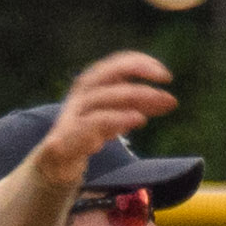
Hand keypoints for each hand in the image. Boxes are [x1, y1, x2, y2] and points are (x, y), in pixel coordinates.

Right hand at [28, 52, 176, 186]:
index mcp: (91, 84)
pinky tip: (138, 119)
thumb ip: (138, 107)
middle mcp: (81, 94)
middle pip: (110, 73)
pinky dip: (117, 118)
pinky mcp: (66, 136)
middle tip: (167, 81)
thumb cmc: (88, 134)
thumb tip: (169, 101)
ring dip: (135, 96)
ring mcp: (73, 114)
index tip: (166, 76)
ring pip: (105, 96)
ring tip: (160, 102)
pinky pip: (94, 123)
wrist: (56, 163)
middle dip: (139, 72)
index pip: (117, 63)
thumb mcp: (117, 115)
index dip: (141, 63)